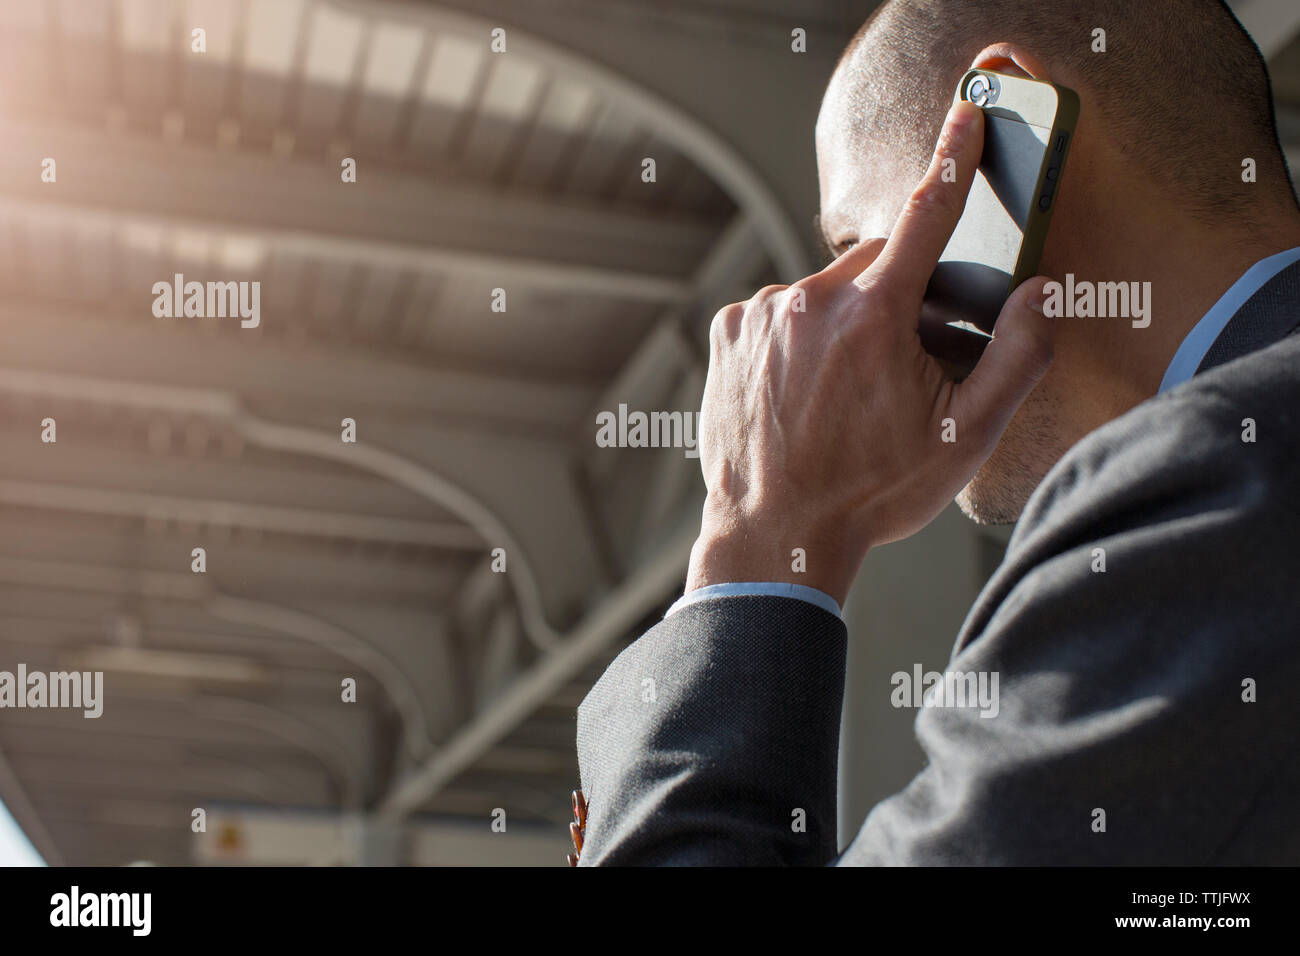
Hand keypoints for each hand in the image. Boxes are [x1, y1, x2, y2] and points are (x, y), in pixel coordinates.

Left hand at [687, 100, 1055, 606]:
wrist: (775, 536)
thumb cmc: (871, 493)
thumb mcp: (966, 437)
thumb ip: (1018, 356)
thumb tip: (1043, 294)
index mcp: (872, 316)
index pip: (927, 216)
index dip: (955, 161)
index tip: (968, 115)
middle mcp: (808, 301)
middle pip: (877, 264)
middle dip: (902, 297)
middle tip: (908, 364)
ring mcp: (759, 316)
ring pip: (826, 292)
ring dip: (848, 320)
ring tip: (846, 394)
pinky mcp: (727, 334)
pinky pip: (781, 312)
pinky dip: (802, 336)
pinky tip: (805, 390)